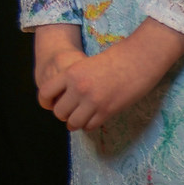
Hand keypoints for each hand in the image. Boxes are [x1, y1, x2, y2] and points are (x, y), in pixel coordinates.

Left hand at [40, 20, 183, 132]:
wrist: (138, 60)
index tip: (52, 104)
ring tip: (81, 117)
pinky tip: (94, 117)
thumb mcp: (87, 64)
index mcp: (71, 72)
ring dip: (75, 122)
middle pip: (59, 112)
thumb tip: (65, 97)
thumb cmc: (115, 58)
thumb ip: (74, 79)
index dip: (46, 102)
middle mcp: (78, 88)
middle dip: (64, 114)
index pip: (45, 92)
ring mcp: (92, 101)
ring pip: (73, 123)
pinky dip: (89, 125)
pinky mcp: (106, 111)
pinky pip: (89, 126)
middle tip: (71, 111)